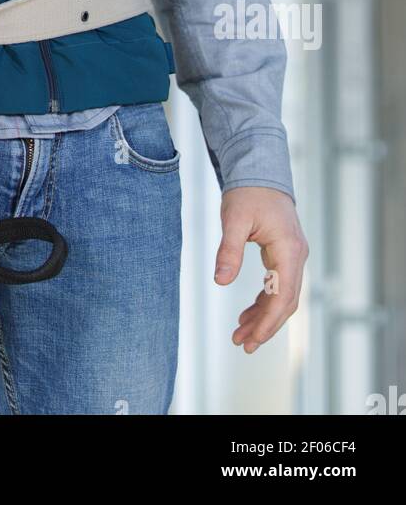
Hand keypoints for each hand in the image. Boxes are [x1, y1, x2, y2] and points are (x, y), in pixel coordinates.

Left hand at [214, 186, 308, 352]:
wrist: (260, 171)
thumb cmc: (248, 192)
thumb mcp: (234, 219)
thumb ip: (229, 250)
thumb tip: (220, 281)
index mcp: (288, 250)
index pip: (283, 296)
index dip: (268, 322)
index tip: (252, 340)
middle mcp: (296, 256)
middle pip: (286, 302)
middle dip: (265, 326)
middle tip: (242, 344)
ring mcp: (292, 256)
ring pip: (282, 296)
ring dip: (263, 316)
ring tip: (241, 334)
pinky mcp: (283, 255)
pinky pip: (277, 286)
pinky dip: (263, 301)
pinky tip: (247, 314)